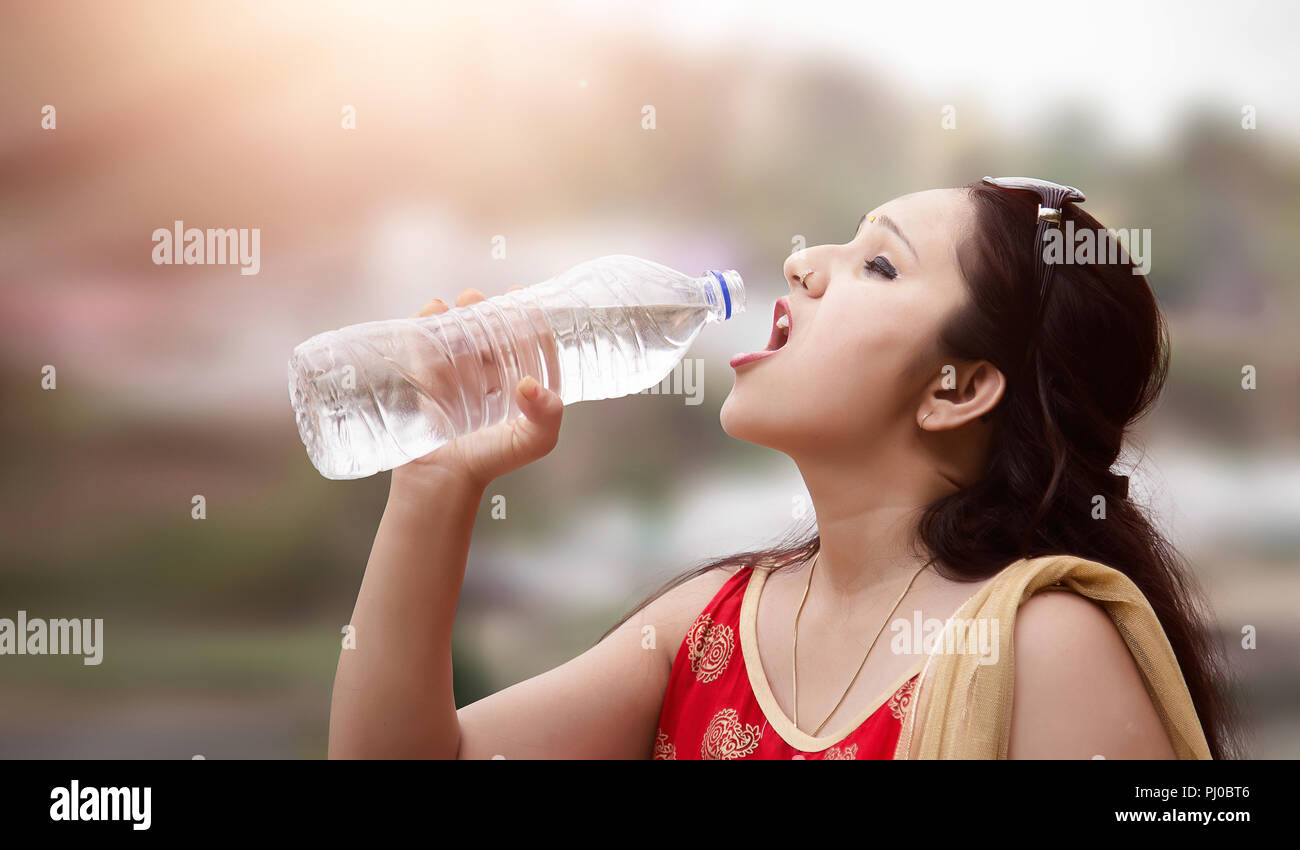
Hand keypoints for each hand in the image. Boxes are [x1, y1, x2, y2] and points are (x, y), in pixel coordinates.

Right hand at [391, 287, 563, 492]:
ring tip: (451, 307)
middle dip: (482, 306)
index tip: (517, 295)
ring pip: (455, 330)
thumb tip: (530, 386)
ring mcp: (455, 372)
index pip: (523, 337)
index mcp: (517, 377)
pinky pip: (422, 342)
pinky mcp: (424, 376)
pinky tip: (429, 314)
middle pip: (486, 327)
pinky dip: (423, 323)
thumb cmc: (491, 460)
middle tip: (475, 299)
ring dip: (453, 310)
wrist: (442, 480)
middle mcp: (488, 371)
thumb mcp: (533, 441)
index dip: (522, 312)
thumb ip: (547, 418)